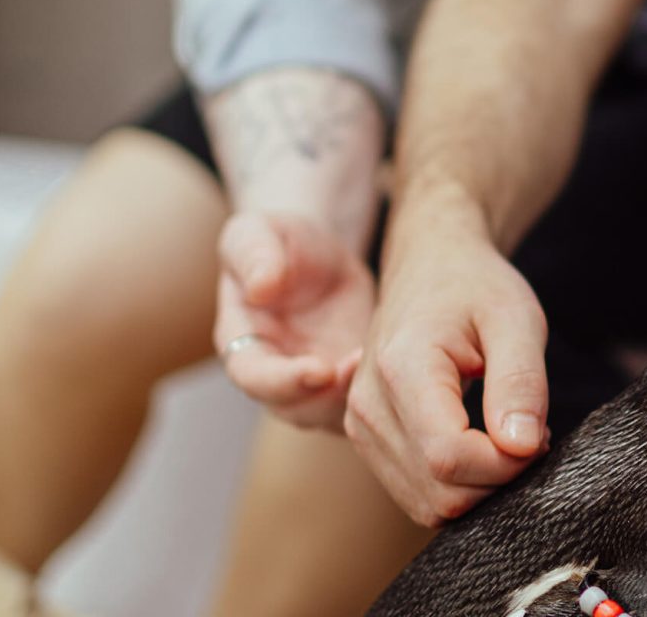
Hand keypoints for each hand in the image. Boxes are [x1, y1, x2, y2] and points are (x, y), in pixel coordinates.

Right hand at [215, 212, 374, 429]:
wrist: (322, 256)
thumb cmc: (281, 242)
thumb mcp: (260, 232)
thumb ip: (254, 255)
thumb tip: (259, 287)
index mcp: (243, 344)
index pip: (253, 377)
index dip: (284, 381)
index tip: (319, 370)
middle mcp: (276, 375)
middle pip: (295, 408)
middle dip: (327, 398)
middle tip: (358, 369)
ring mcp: (315, 386)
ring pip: (333, 414)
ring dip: (358, 398)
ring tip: (382, 361)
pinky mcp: (350, 384)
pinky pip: (365, 406)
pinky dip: (384, 395)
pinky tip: (403, 365)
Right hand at [345, 195, 549, 525]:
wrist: (430, 266)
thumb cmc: (476, 287)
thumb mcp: (516, 319)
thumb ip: (521, 382)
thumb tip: (521, 447)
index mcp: (403, 367)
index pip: (449, 457)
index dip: (505, 464)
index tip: (537, 433)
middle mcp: (369, 404)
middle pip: (439, 491)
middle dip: (498, 478)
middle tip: (527, 430)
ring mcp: (360, 426)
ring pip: (428, 503)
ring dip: (479, 485)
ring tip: (504, 432)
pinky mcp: (367, 440)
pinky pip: (418, 495)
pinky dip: (458, 484)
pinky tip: (480, 443)